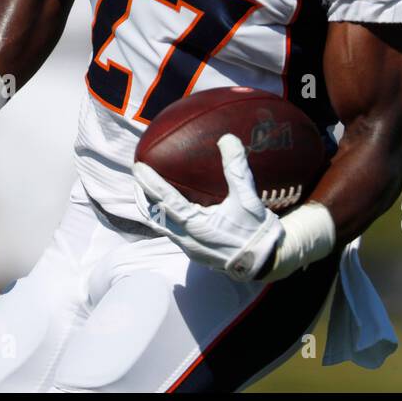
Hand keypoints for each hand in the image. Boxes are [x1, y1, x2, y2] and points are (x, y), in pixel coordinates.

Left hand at [133, 133, 283, 281]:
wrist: (265, 261)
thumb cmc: (256, 230)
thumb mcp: (247, 198)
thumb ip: (236, 168)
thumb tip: (227, 139)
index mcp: (197, 225)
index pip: (166, 200)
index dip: (150, 183)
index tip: (138, 167)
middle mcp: (187, 239)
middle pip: (154, 215)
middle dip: (142, 194)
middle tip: (136, 174)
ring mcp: (188, 248)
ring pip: (159, 226)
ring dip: (150, 207)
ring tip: (144, 189)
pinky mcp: (193, 252)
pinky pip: (169, 232)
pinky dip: (161, 217)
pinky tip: (166, 207)